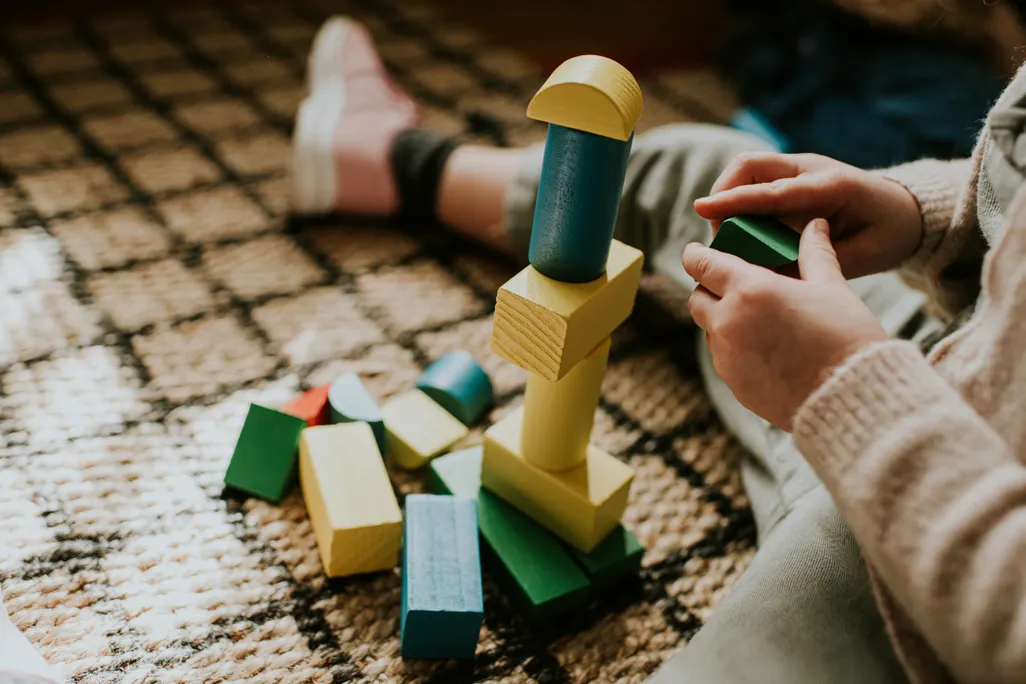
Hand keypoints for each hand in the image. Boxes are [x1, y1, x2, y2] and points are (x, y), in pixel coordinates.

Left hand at [684, 219, 887, 430]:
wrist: (850, 397)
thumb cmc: (846, 337)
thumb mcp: (832, 287)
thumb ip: (815, 253)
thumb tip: (814, 226)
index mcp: (749, 289)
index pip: (702, 264)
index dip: (696, 254)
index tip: (697, 250)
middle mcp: (728, 322)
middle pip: (698, 297)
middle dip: (709, 287)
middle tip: (732, 283)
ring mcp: (726, 356)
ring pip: (709, 329)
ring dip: (722, 318)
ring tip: (756, 316)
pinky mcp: (733, 383)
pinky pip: (724, 357)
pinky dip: (735, 347)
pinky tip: (766, 347)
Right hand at [693, 152, 922, 278]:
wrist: (906, 210)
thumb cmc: (887, 233)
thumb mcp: (863, 256)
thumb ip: (817, 263)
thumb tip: (771, 274)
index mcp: (831, 186)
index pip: (773, 191)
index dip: (736, 201)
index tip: (702, 208)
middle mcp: (810, 170)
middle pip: (749, 165)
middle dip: (723, 193)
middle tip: (719, 235)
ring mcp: (799, 170)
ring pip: (747, 172)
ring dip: (729, 200)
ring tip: (730, 238)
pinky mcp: (790, 179)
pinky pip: (754, 184)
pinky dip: (740, 204)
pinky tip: (743, 233)